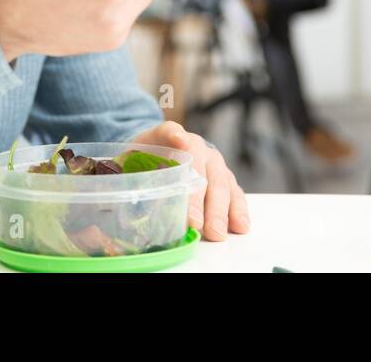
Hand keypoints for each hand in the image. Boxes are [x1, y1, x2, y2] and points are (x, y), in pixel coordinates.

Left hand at [126, 120, 249, 241]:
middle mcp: (201, 148)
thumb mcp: (135, 152)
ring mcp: (216, 165)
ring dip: (220, 211)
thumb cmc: (148, 157)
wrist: (163, 153)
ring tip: (217, 233)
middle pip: (202, 171)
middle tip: (195, 223)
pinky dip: (238, 211)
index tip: (181, 143)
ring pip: (222, 185)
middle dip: (199, 199)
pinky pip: (235, 194)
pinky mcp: (227, 180)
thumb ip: (134, 161)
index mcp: (176, 137)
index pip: (172, 135)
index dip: (176, 139)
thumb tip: (131, 179)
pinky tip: (240, 227)